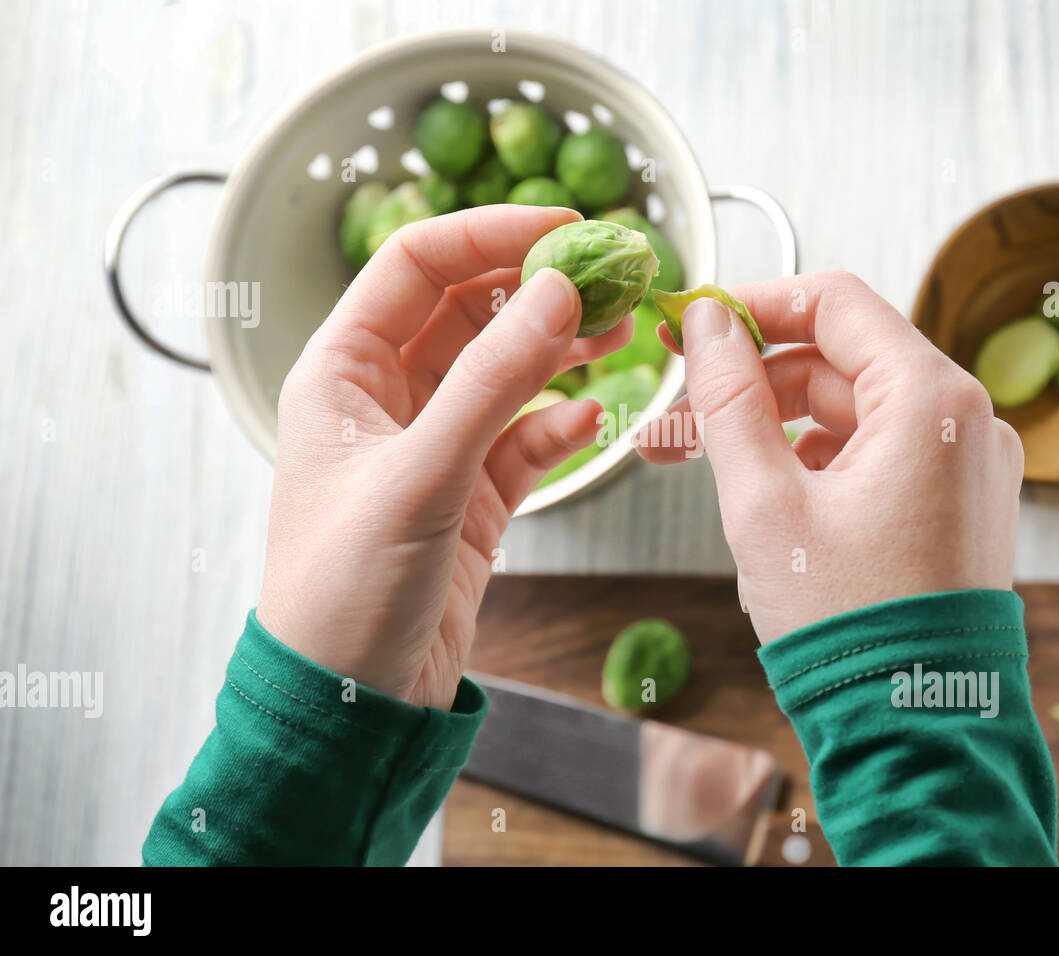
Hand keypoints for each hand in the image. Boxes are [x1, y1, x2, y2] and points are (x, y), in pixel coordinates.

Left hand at [256, 206, 630, 707]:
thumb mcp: (421, 475)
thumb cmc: (347, 591)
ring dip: (561, 350)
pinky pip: (524, 437)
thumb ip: (493, 380)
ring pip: (506, 371)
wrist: (354, 705)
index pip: (418, 265)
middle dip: (540, 290)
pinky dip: (560, 425)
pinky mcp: (470, 495)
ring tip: (622, 338)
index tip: (567, 228)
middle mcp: (386, 399)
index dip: (490, 234)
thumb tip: (560, 290)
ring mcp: (433, 446)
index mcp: (342, 371)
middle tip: (615, 281)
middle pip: (471, 310)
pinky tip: (594, 421)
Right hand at [636, 271, 1021, 644]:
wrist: (918, 730)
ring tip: (702, 474)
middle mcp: (965, 420)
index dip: (751, 305)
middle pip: (837, 364)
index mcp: (931, 401)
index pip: (834, 303)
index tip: (691, 324)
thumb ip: (730, 399)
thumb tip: (709, 324)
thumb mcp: (764, 503)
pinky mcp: (958, 505)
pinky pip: (877, 458)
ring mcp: (967, 465)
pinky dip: (817, 469)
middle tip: (671, 422)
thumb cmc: (847, 624)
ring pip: (852, 416)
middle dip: (748, 389)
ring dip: (774, 434)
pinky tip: (765, 510)